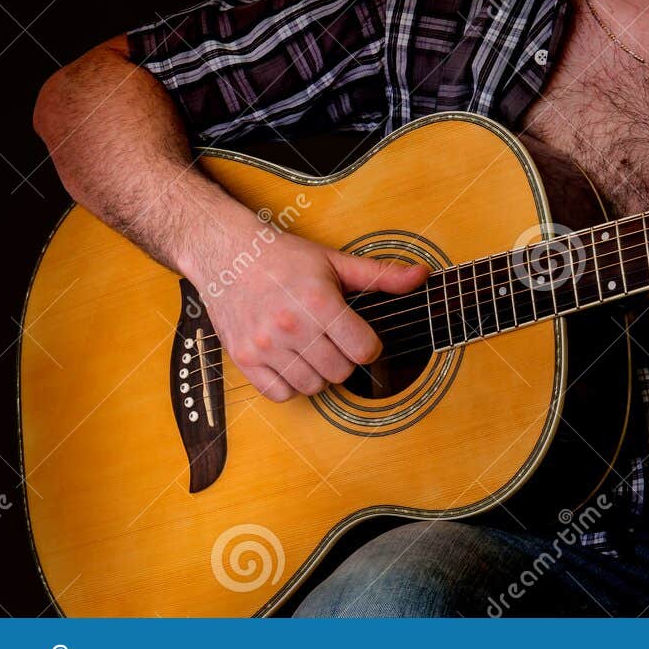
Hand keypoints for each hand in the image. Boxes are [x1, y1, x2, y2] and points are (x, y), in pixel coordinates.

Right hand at [185, 219, 427, 401]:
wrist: (228, 254)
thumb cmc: (283, 257)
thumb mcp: (335, 260)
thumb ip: (381, 274)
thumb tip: (421, 275)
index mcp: (318, 302)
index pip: (364, 350)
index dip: (369, 346)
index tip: (361, 336)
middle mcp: (291, 326)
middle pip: (340, 372)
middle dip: (345, 360)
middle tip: (335, 341)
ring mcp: (265, 345)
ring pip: (312, 387)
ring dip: (319, 374)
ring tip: (314, 349)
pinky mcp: (244, 358)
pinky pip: (279, 394)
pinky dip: (291, 385)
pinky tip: (292, 362)